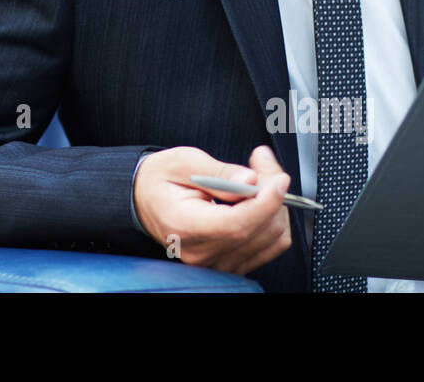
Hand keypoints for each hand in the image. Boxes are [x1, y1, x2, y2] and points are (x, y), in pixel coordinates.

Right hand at [133, 144, 291, 275]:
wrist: (144, 199)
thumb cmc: (160, 180)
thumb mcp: (183, 161)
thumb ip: (219, 172)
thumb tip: (251, 180)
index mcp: (184, 225)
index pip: (235, 224)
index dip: (264, 202)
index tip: (279, 178)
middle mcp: (202, 251)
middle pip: (258, 229)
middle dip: (271, 191)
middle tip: (261, 162)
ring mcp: (217, 261)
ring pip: (271, 238)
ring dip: (275, 204)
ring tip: (257, 178)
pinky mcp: (231, 262)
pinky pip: (270, 246)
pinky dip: (273, 219)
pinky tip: (258, 199)